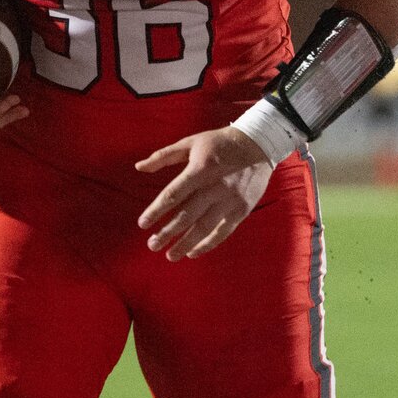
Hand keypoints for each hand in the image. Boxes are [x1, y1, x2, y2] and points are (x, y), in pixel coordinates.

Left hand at [134, 126, 274, 259]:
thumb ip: (163, 155)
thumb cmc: (219, 142)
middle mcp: (215, 186)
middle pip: (187, 215)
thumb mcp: (191, 142)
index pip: (173, 194)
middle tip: (152, 245)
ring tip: (170, 255)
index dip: (156, 210)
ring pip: (204, 227)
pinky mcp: (242, 209)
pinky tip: (193, 252)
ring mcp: (230, 200)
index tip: (142, 224)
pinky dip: (208, 244)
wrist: (258, 144)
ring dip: (185, 243)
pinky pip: (223, 231)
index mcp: (200, 169)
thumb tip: (139, 167)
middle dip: (167, 233)